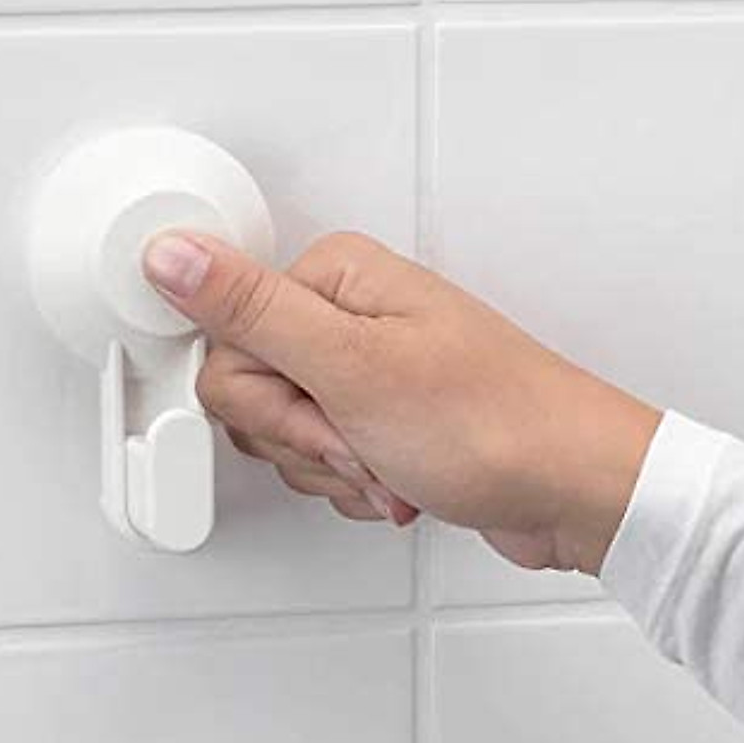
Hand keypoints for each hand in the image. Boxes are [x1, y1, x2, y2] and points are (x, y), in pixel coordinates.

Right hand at [142, 231, 659, 575]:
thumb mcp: (353, 366)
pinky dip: (360, 486)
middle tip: (366, 438)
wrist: (573, 489)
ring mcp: (367, 374)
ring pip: (287, 438)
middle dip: (307, 441)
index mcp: (335, 279)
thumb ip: (250, 310)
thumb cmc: (493, 424)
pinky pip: (327, 463)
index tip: (325, 412)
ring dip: (337, 470)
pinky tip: (403, 483)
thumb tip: (169, 253)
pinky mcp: (382, 422)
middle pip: (253, 395)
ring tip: (395, 461)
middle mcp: (349, 318)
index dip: (270, 401)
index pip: (226, 343)